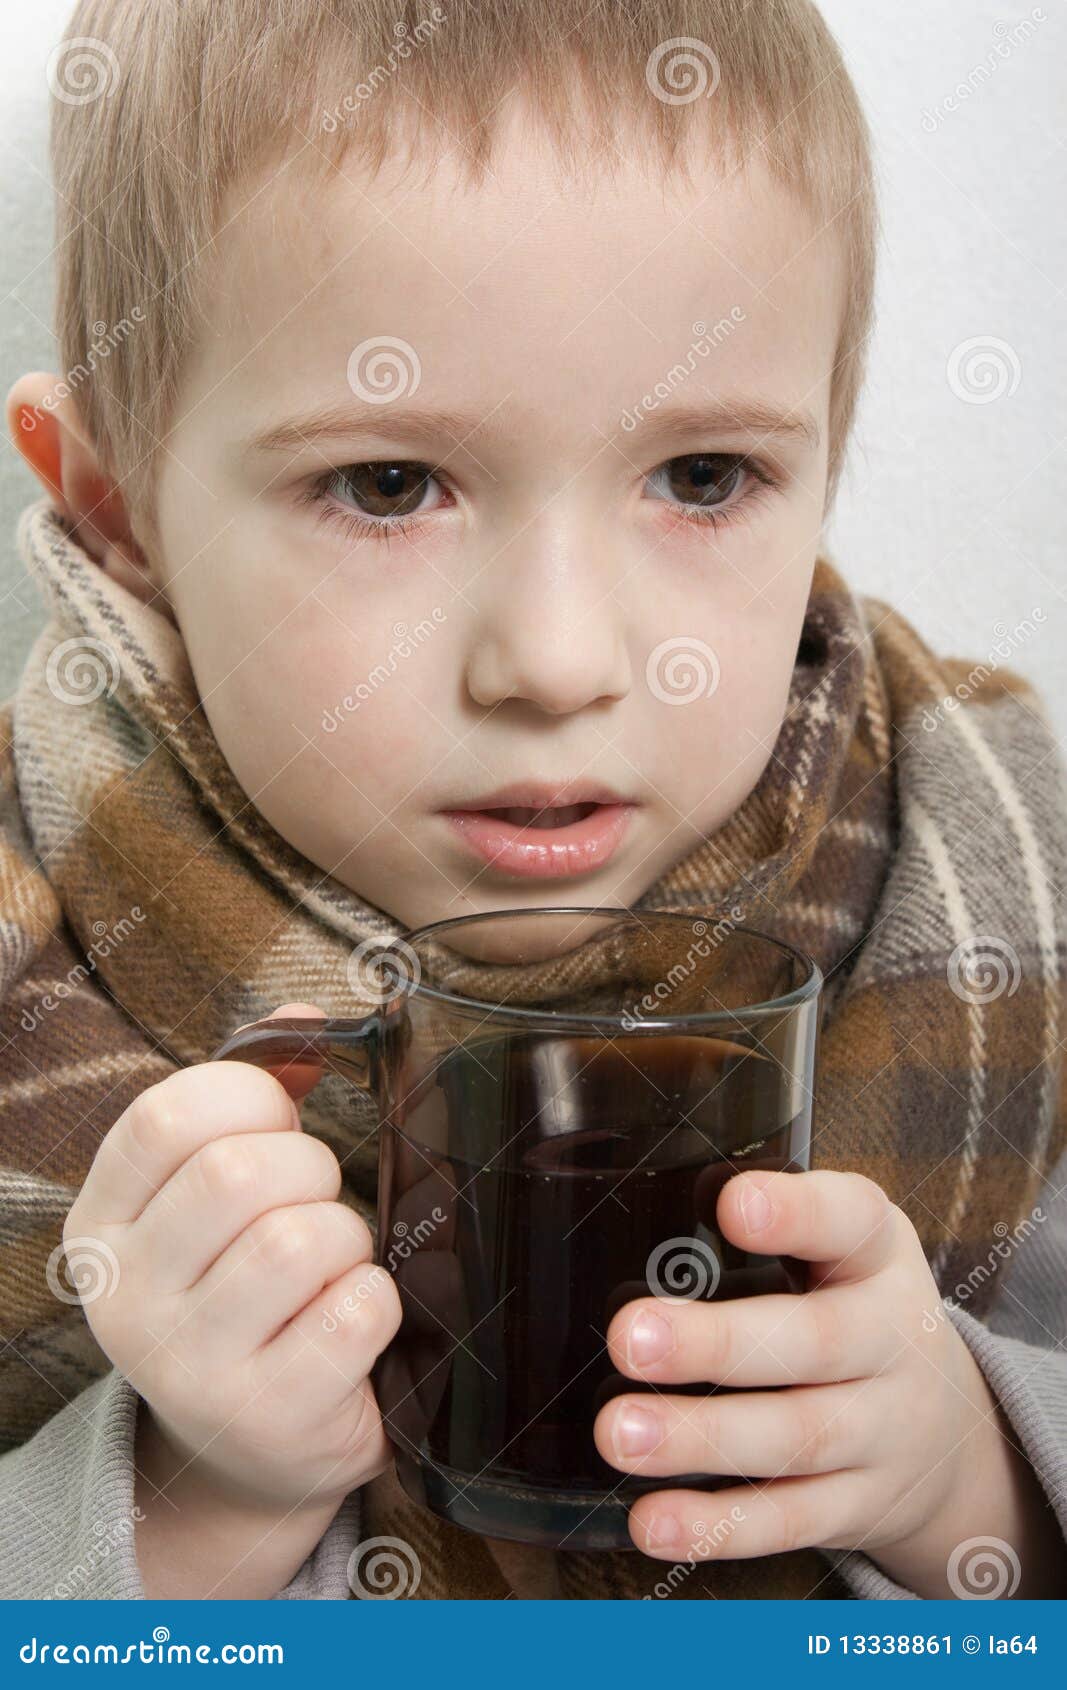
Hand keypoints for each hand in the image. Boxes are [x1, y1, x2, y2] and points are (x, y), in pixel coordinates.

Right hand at [63, 1002, 400, 1514]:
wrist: (251, 1447)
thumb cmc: (246, 1288)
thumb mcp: (220, 1193)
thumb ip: (257, 1097)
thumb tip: (305, 1021)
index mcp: (101, 1224)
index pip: (165, 1116)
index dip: (248, 1095)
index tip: (277, 1118)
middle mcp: (123, 1299)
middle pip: (236, 1172)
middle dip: (309, 1169)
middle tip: (314, 1204)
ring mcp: (188, 1367)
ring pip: (301, 1238)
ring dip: (347, 1239)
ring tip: (330, 1272)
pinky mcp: (265, 1416)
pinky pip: (355, 1309)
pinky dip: (378, 1301)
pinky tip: (350, 1326)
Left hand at [594, 1169, 1053, 1594]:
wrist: (953, 1433)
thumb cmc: (856, 1308)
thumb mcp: (843, 1246)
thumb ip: (772, 1224)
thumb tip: (644, 1215)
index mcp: (877, 1254)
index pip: (849, 1220)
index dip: (796, 1212)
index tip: (732, 1204)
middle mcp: (890, 1340)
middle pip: (811, 1342)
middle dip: (716, 1343)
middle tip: (630, 1336)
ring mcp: (880, 1431)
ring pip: (794, 1437)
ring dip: (701, 1439)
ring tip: (620, 1433)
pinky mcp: (857, 1506)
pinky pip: (788, 1521)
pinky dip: (717, 1527)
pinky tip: (651, 1520)